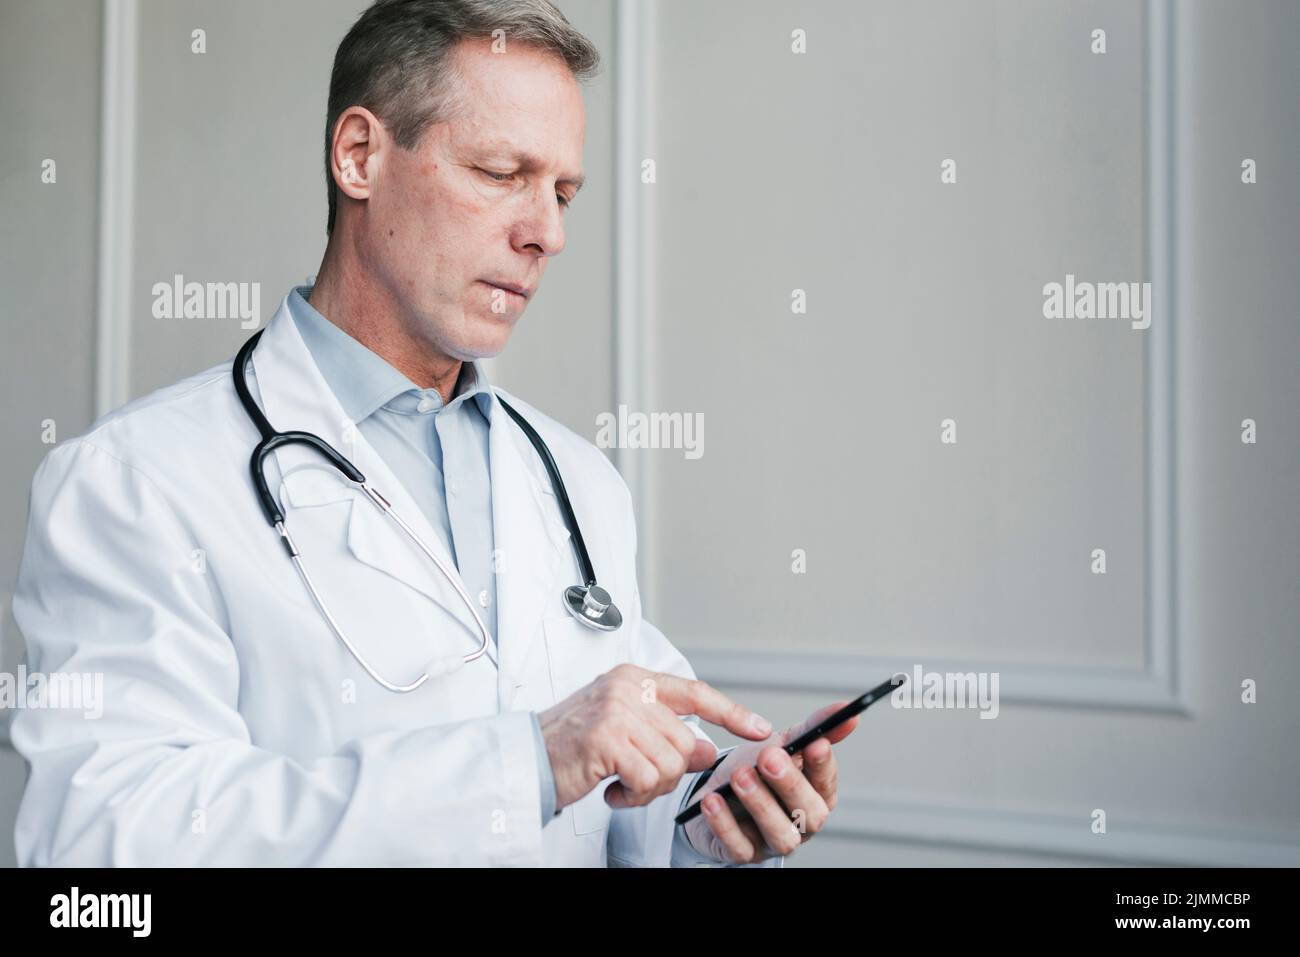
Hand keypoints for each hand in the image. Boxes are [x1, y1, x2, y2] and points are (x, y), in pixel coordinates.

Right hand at [538, 664, 774, 811]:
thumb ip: (665, 733)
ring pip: (671, 763)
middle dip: (667, 772)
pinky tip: (610, 790)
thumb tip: (705, 749)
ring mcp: (617, 710)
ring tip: (619, 783)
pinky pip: (648, 778)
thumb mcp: (624, 731)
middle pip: (685, 740)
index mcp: (635, 678)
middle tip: (634, 779)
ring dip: (648, 787)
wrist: (525, 760)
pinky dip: (632, 795)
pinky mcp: (607, 738)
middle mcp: (628, 687)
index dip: (731, 712)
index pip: (695, 693)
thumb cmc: (571, 746)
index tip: (760, 728)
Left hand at [682, 700, 857, 863]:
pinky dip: (725, 824)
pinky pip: (739, 847)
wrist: (718, 790)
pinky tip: (713, 800)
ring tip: (739, 776)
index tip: (815, 742)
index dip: (822, 765)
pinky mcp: (743, 853)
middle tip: (769, 756)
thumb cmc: (757, 769)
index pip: (827, 782)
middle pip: (808, 813)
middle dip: (790, 784)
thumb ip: (813, 727)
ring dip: (760, 803)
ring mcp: (772, 842)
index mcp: (816, 795)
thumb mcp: (782, 743)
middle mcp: (800, 824)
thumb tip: (847, 709)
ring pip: (780, 835)